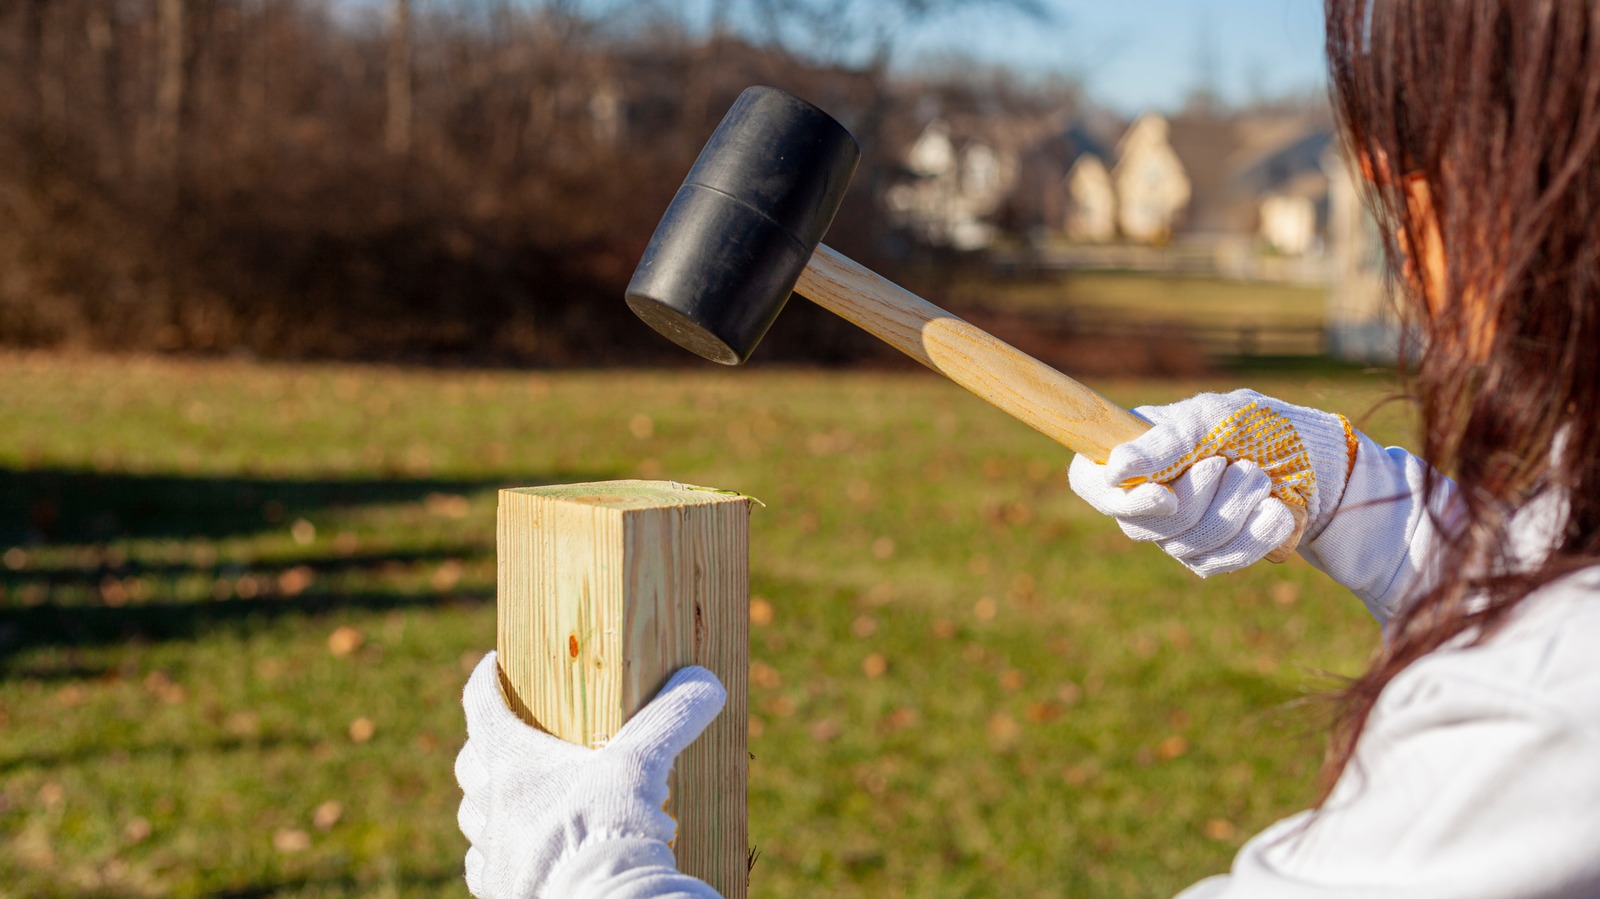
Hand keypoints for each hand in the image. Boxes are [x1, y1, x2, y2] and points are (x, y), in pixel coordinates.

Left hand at [455, 651, 725, 898]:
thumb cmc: (609, 831)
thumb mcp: (642, 765)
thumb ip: (671, 718)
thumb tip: (706, 682)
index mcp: (513, 764)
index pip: (482, 705)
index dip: (487, 679)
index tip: (495, 663)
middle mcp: (492, 808)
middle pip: (472, 764)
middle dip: (487, 746)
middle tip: (514, 735)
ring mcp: (493, 855)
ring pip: (476, 819)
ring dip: (491, 802)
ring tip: (519, 797)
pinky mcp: (502, 891)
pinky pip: (485, 866)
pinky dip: (500, 851)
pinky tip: (525, 850)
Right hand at [1068, 389, 1356, 575]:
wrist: (1321, 461)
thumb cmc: (1259, 426)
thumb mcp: (1211, 420)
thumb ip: (1164, 444)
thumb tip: (1113, 470)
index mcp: (1131, 452)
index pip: (1088, 483)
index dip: (1116, 499)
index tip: (1164, 496)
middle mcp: (1142, 496)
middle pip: (1141, 525)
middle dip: (1200, 498)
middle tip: (1237, 466)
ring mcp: (1173, 531)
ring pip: (1185, 545)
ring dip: (1233, 510)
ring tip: (1260, 479)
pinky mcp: (1209, 556)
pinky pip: (1217, 563)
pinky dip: (1252, 536)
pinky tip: (1275, 512)